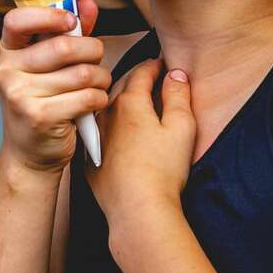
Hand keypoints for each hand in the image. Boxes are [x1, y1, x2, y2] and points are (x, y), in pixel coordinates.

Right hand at [0, 0, 109, 172]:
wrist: (31, 153)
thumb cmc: (45, 102)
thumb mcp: (51, 65)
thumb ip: (69, 33)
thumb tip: (87, 4)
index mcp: (8, 52)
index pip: (18, 19)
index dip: (50, 15)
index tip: (71, 22)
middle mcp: (8, 71)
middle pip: (64, 46)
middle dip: (92, 50)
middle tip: (96, 60)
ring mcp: (20, 95)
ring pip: (82, 73)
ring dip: (101, 78)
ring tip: (96, 85)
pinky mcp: (40, 116)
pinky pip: (87, 96)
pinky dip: (99, 99)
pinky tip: (92, 103)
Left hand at [85, 59, 195, 228]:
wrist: (137, 210)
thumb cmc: (162, 170)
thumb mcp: (181, 127)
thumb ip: (178, 96)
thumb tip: (175, 74)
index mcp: (130, 103)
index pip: (141, 72)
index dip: (154, 65)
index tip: (162, 63)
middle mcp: (108, 116)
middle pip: (120, 87)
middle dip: (135, 79)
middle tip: (149, 78)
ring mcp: (96, 139)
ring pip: (106, 109)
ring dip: (119, 102)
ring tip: (133, 103)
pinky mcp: (91, 160)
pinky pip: (99, 134)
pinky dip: (109, 127)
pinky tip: (118, 134)